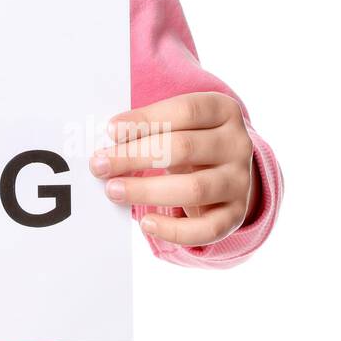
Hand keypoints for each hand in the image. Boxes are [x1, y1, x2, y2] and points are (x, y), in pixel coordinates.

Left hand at [89, 91, 255, 246]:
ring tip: (113, 190)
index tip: (111, 130)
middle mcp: (237, 144)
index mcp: (223, 110)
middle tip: (99, 164)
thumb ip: (148, 128)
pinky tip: (146, 223)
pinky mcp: (236, 213)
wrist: (224, 169)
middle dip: (136, 157)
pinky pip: (208, 228)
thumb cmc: (189, 141)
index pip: (185, 110)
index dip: (146, 119)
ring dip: (147, 191)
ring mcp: (241, 180)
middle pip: (184, 148)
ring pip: (194, 188)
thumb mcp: (176, 124)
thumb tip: (107, 146)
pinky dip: (175, 230)